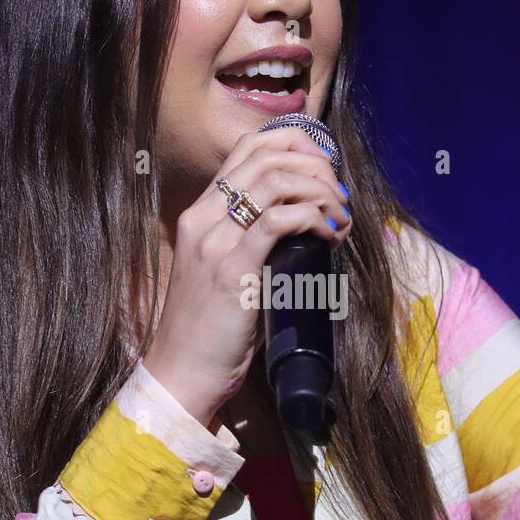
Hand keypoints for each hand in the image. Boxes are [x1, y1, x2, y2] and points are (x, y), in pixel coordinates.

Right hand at [144, 124, 352, 425]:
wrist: (180, 375)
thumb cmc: (209, 333)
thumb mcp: (227, 274)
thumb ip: (254, 245)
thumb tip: (310, 228)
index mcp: (198, 216)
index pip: (245, 150)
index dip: (292, 144)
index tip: (324, 166)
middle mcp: (202, 220)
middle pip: (263, 156)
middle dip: (314, 164)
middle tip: (339, 192)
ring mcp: (214, 244)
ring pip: (274, 182)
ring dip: (319, 190)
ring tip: (339, 214)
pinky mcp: (232, 271)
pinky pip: (278, 222)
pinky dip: (312, 218)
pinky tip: (329, 235)